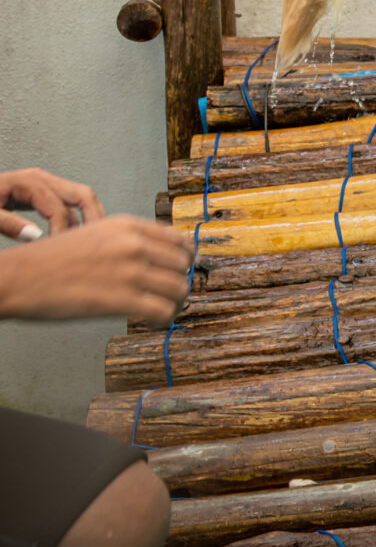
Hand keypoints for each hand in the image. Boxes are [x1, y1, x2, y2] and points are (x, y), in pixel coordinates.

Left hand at [0, 167, 104, 235]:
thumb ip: (6, 223)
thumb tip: (33, 235)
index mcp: (28, 182)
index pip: (59, 207)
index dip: (62, 231)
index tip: (59, 251)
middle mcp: (41, 180)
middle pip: (82, 194)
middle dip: (94, 217)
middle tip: (98, 242)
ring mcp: (44, 185)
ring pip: (80, 198)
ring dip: (89, 218)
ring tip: (92, 242)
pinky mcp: (42, 194)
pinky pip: (69, 205)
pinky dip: (78, 219)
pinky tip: (75, 237)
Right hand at [0, 215, 193, 324]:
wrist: (18, 277)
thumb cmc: (50, 261)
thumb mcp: (93, 234)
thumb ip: (126, 240)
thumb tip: (156, 256)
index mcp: (127, 225)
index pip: (178, 239)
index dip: (186, 257)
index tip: (183, 269)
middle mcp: (133, 244)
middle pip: (184, 264)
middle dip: (180, 280)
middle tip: (171, 293)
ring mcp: (129, 271)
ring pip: (179, 288)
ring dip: (175, 302)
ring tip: (163, 309)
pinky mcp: (122, 299)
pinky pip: (163, 311)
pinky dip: (164, 319)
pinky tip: (153, 321)